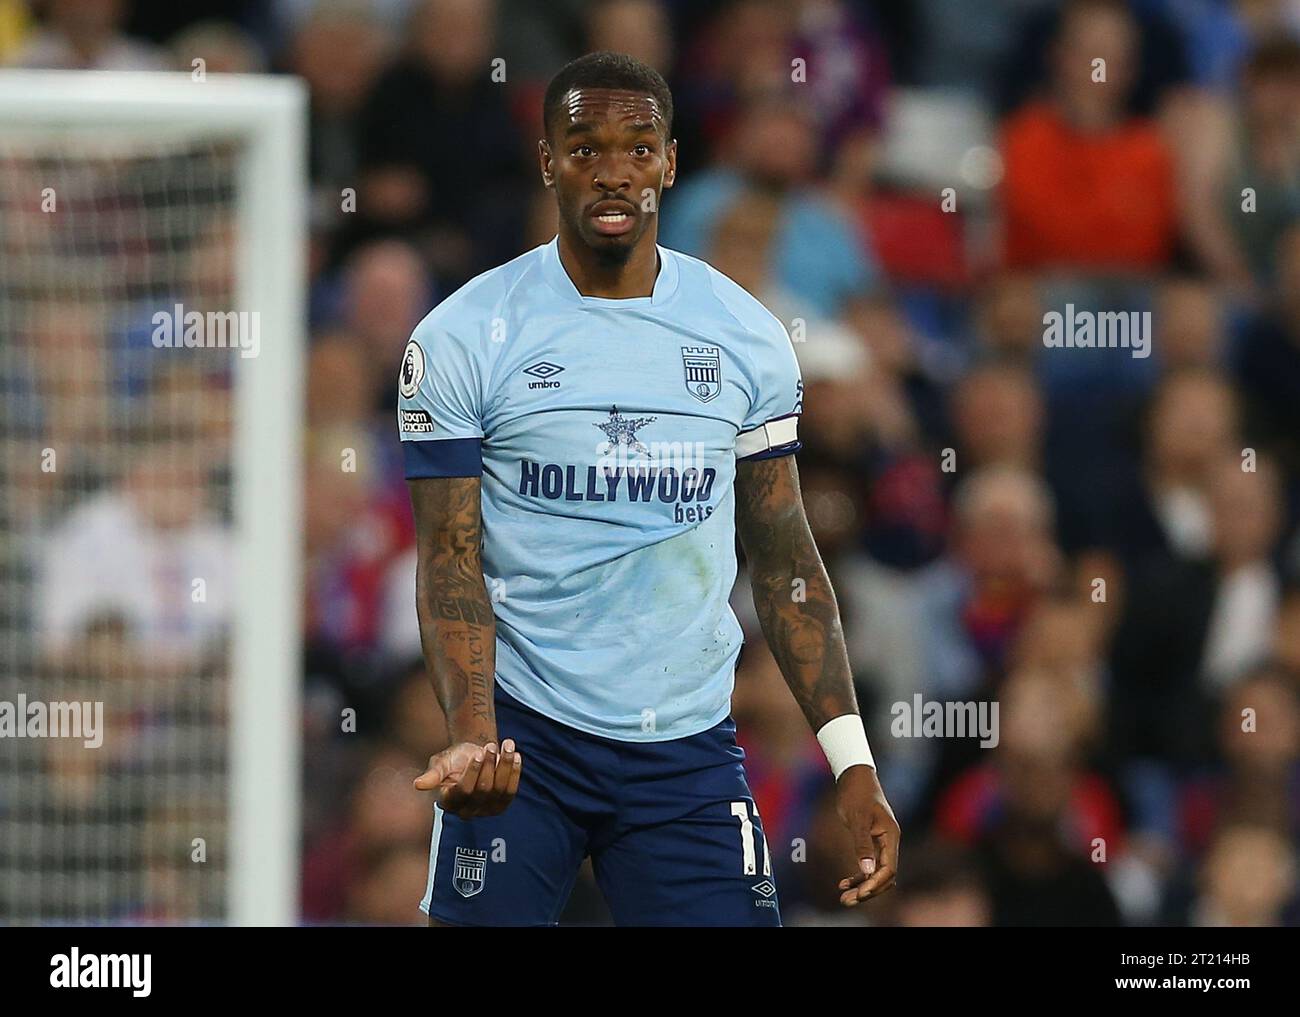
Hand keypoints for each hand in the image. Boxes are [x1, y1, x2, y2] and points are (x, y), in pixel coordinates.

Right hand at [413, 738, 521, 817]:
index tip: (478, 752)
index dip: (472, 772)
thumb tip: (418, 785)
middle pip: (483, 790)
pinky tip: (516, 755)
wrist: (473, 756)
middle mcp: (466, 811)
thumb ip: (433, 774)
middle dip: (489, 765)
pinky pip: (511, 792)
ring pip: (499, 790)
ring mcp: (485, 811)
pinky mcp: (500, 806)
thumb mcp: (442, 762)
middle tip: (490, 745)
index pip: (463, 791)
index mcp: (448, 802)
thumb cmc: (454, 760)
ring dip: (504, 765)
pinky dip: (515, 772)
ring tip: (506, 744)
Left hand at [834, 764, 899, 905]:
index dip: (875, 884)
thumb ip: (862, 844)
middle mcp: (889, 842)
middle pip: (884, 876)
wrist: (854, 775)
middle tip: (847, 901)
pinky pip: (868, 865)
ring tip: (843, 898)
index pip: (889, 869)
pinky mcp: (871, 842)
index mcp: (890, 836)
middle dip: (868, 890)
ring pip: (876, 873)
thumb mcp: (857, 818)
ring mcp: (881, 842)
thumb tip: (867, 871)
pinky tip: (844, 883)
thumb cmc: (856, 793)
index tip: (859, 893)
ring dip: (862, 886)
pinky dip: (858, 876)